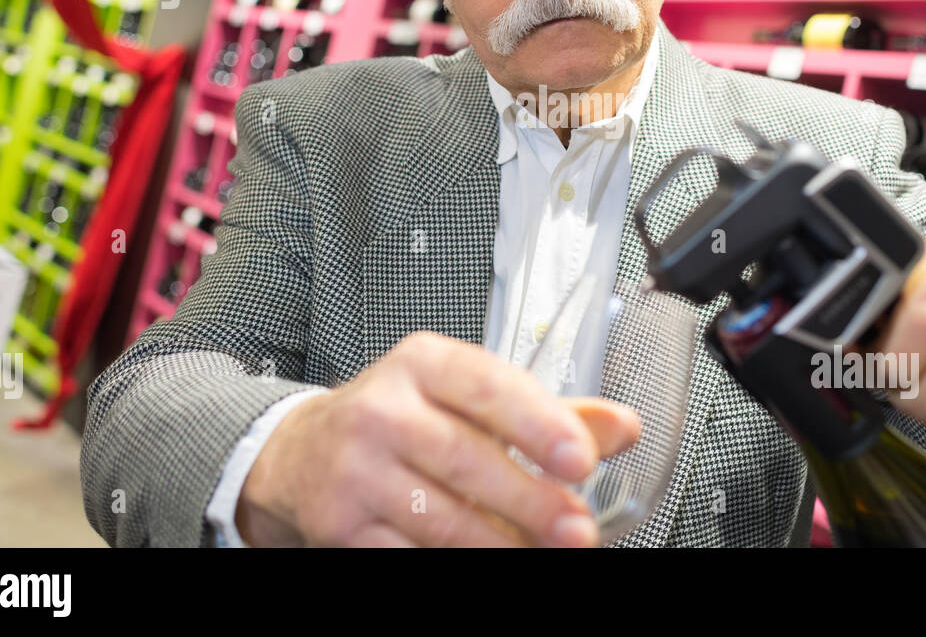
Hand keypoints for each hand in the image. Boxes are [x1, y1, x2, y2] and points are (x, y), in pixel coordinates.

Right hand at [235, 330, 640, 546]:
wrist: (303, 452)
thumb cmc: (403, 418)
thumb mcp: (469, 398)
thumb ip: (548, 412)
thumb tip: (623, 428)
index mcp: (423, 363)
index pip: (487, 387)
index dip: (538, 423)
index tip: (582, 458)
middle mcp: (382, 408)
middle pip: (465, 458)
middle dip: (529, 500)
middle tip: (577, 528)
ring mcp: (355, 469)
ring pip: (439, 516)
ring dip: (500, 543)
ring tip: (542, 551)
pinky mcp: (338, 523)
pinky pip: (407, 552)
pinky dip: (454, 561)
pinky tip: (492, 557)